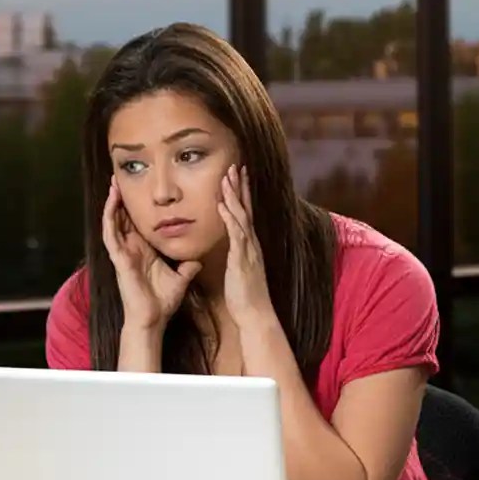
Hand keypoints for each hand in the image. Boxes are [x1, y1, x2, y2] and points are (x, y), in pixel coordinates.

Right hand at [102, 175, 202, 329]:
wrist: (152, 319)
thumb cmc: (162, 302)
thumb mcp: (180, 278)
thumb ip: (187, 268)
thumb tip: (198, 260)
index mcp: (143, 251)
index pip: (138, 223)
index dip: (136, 206)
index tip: (140, 188)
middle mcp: (131, 249)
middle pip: (123, 218)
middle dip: (121, 198)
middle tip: (121, 177)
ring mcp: (123, 253)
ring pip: (113, 222)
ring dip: (112, 203)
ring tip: (114, 184)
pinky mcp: (119, 259)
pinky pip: (111, 234)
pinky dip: (110, 217)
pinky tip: (111, 203)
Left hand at [216, 165, 275, 327]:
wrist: (256, 314)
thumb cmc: (246, 295)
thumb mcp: (239, 271)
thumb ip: (236, 256)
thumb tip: (231, 248)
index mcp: (249, 245)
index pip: (245, 214)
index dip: (242, 194)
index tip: (237, 176)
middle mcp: (251, 243)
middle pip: (246, 208)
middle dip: (240, 186)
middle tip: (235, 165)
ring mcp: (248, 250)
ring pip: (241, 216)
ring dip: (234, 195)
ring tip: (228, 176)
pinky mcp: (242, 259)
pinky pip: (236, 234)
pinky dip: (229, 217)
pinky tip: (222, 204)